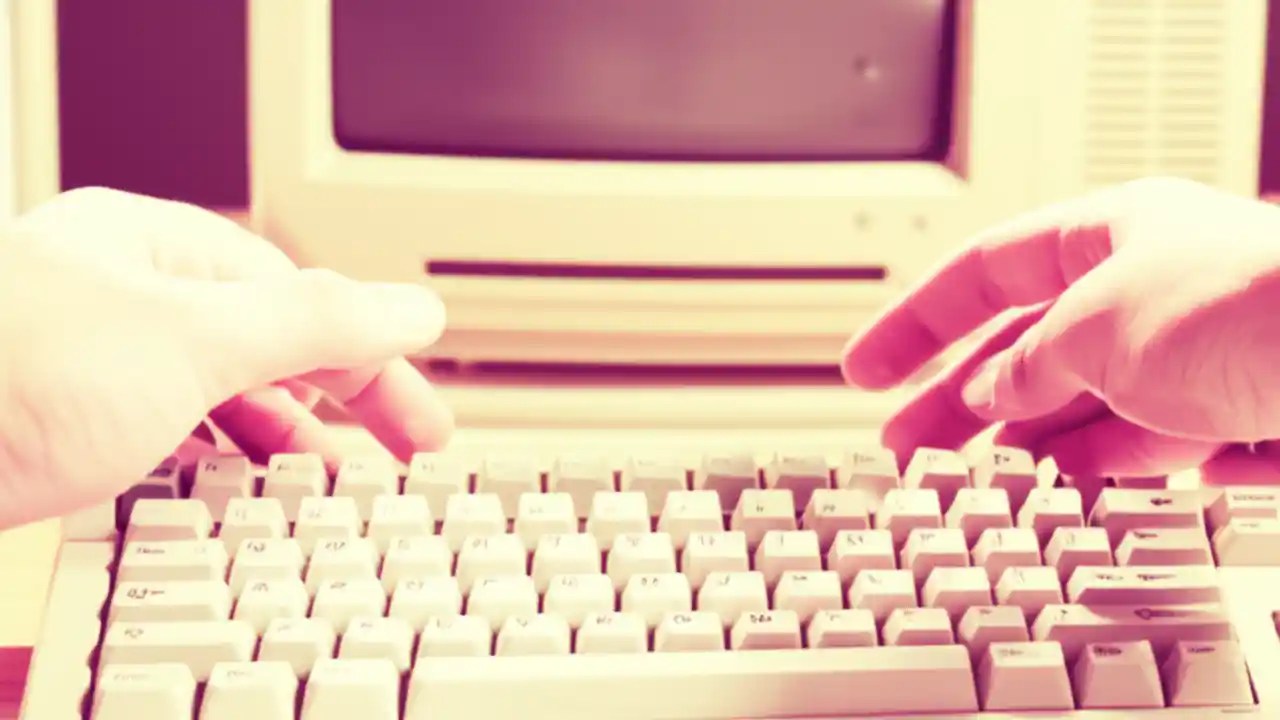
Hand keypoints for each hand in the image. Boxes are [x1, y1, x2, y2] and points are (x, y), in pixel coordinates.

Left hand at [0, 188, 451, 526]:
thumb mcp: (185, 343)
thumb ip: (309, 322)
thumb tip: (408, 308)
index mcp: (152, 251)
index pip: (298, 298)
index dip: (371, 356)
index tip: (417, 411)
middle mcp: (121, 300)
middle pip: (265, 344)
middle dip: (337, 399)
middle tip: (397, 451)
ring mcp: (88, 366)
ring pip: (217, 394)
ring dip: (280, 438)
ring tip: (329, 478)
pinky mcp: (56, 427)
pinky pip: (166, 436)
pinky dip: (214, 463)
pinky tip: (230, 488)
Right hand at [840, 177, 1279, 483]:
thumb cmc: (1250, 306)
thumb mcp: (1094, 328)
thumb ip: (1027, 364)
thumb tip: (990, 394)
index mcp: (1110, 236)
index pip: (985, 272)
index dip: (915, 321)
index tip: (865, 367)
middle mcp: (1147, 292)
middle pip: (1026, 351)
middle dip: (959, 404)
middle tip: (905, 453)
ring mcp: (1190, 356)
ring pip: (1081, 408)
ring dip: (1026, 450)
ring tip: (975, 491)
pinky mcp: (1232, 418)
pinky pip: (1143, 450)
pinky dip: (1101, 475)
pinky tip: (1068, 496)